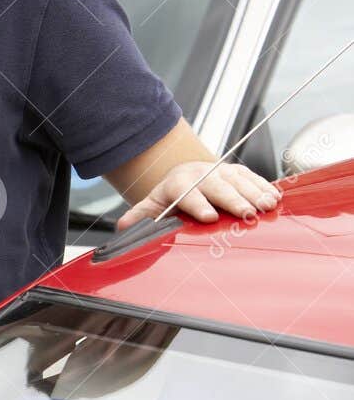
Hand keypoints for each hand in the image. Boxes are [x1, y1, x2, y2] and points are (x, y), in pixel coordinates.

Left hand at [115, 161, 280, 230]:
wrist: (185, 174)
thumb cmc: (171, 196)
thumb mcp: (152, 204)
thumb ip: (140, 216)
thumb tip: (124, 227)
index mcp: (178, 184)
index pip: (188, 194)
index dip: (198, 205)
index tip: (209, 218)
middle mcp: (201, 174)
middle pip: (218, 187)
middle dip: (233, 200)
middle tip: (246, 214)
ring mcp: (221, 172)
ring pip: (239, 180)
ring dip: (254, 193)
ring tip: (267, 206)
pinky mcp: (236, 172)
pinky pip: (252, 177)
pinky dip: (264, 186)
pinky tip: (275, 198)